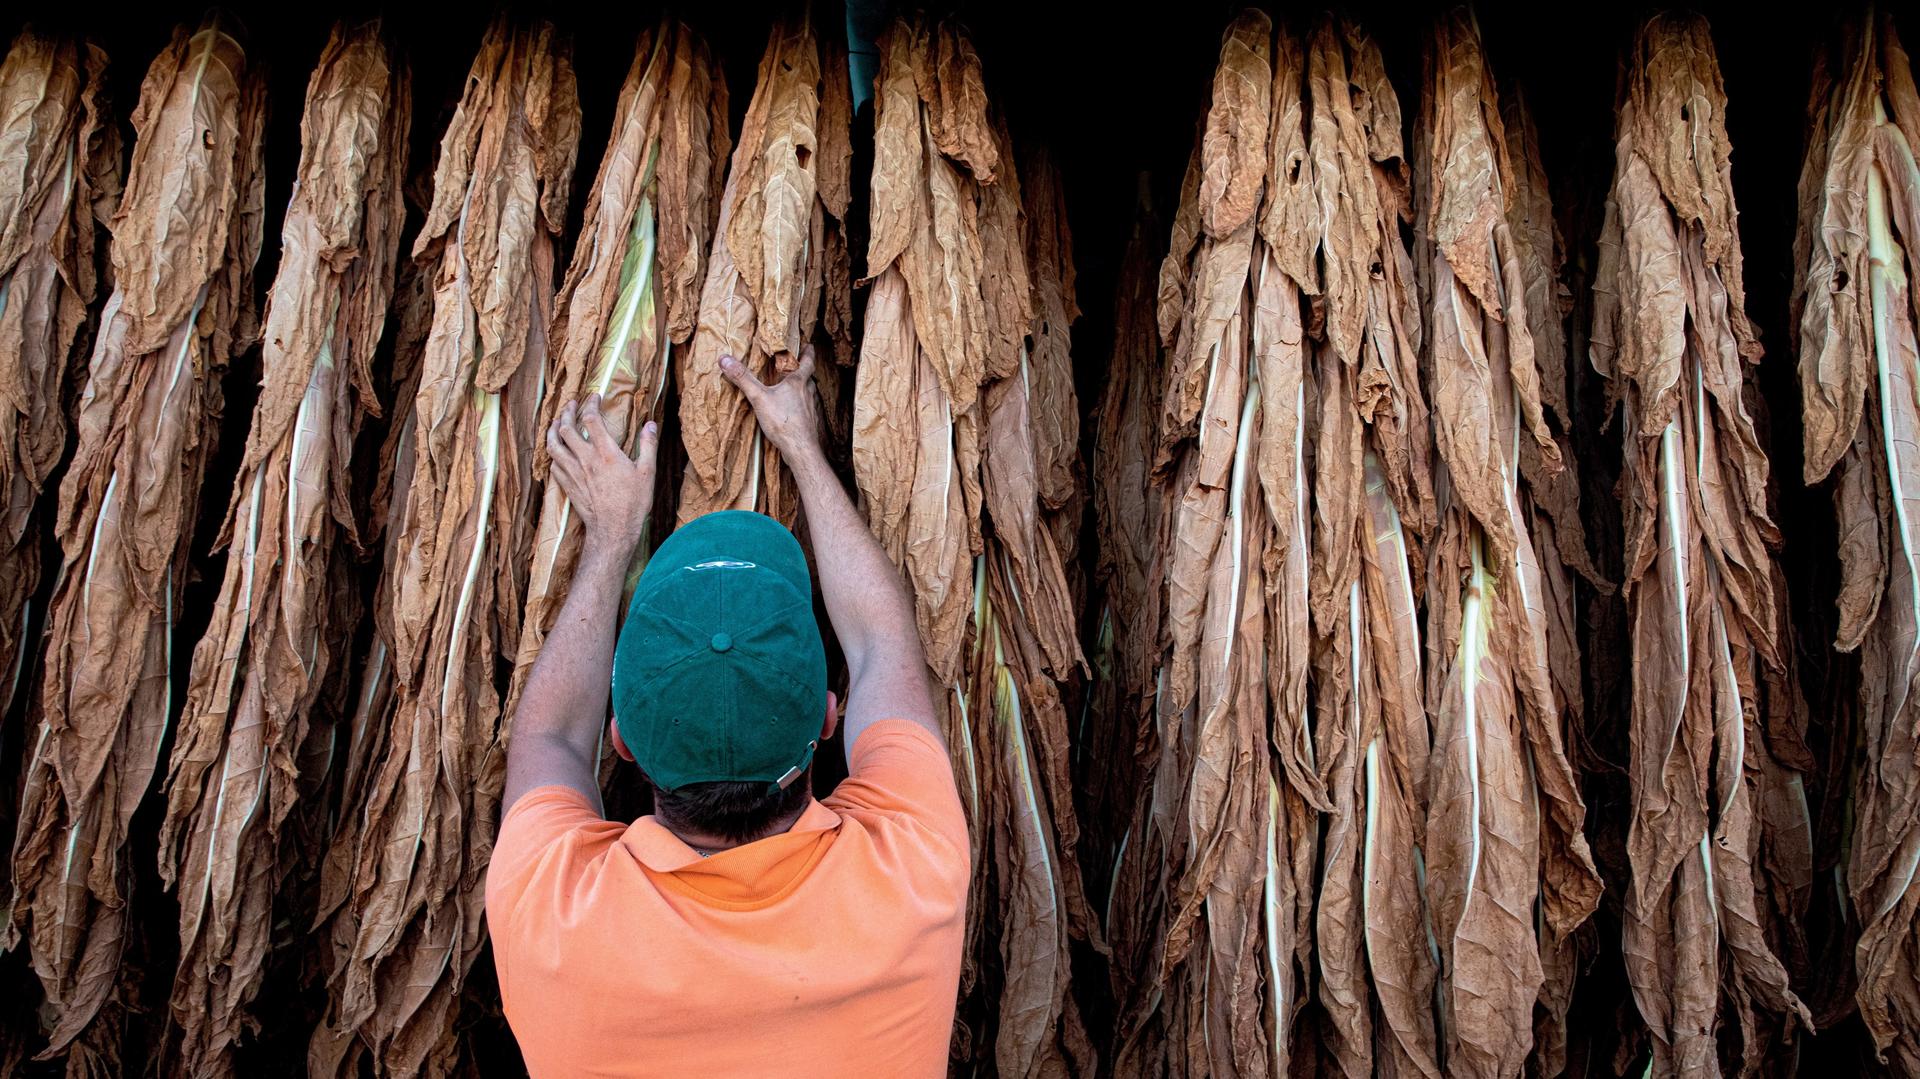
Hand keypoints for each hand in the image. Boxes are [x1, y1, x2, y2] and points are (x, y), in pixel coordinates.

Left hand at [546, 394, 658, 560]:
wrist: (613, 530)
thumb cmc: (633, 503)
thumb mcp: (648, 472)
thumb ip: (648, 445)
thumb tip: (651, 425)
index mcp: (606, 452)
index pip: (591, 419)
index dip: (590, 404)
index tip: (593, 397)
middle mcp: (585, 459)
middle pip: (566, 428)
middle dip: (566, 412)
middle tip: (570, 404)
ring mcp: (573, 472)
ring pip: (553, 445)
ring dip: (552, 430)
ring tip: (556, 422)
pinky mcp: (567, 485)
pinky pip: (553, 464)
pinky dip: (553, 454)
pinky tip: (557, 452)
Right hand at [720, 346, 823, 465]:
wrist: (800, 449)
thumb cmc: (783, 422)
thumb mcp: (758, 397)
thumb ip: (743, 378)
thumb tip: (724, 359)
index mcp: (798, 382)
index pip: (808, 362)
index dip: (809, 352)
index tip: (809, 345)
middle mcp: (808, 393)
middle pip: (809, 377)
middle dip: (802, 370)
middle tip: (795, 365)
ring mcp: (811, 409)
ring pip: (808, 393)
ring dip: (802, 388)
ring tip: (791, 387)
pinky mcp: (810, 423)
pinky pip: (806, 409)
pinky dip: (800, 406)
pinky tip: (791, 411)